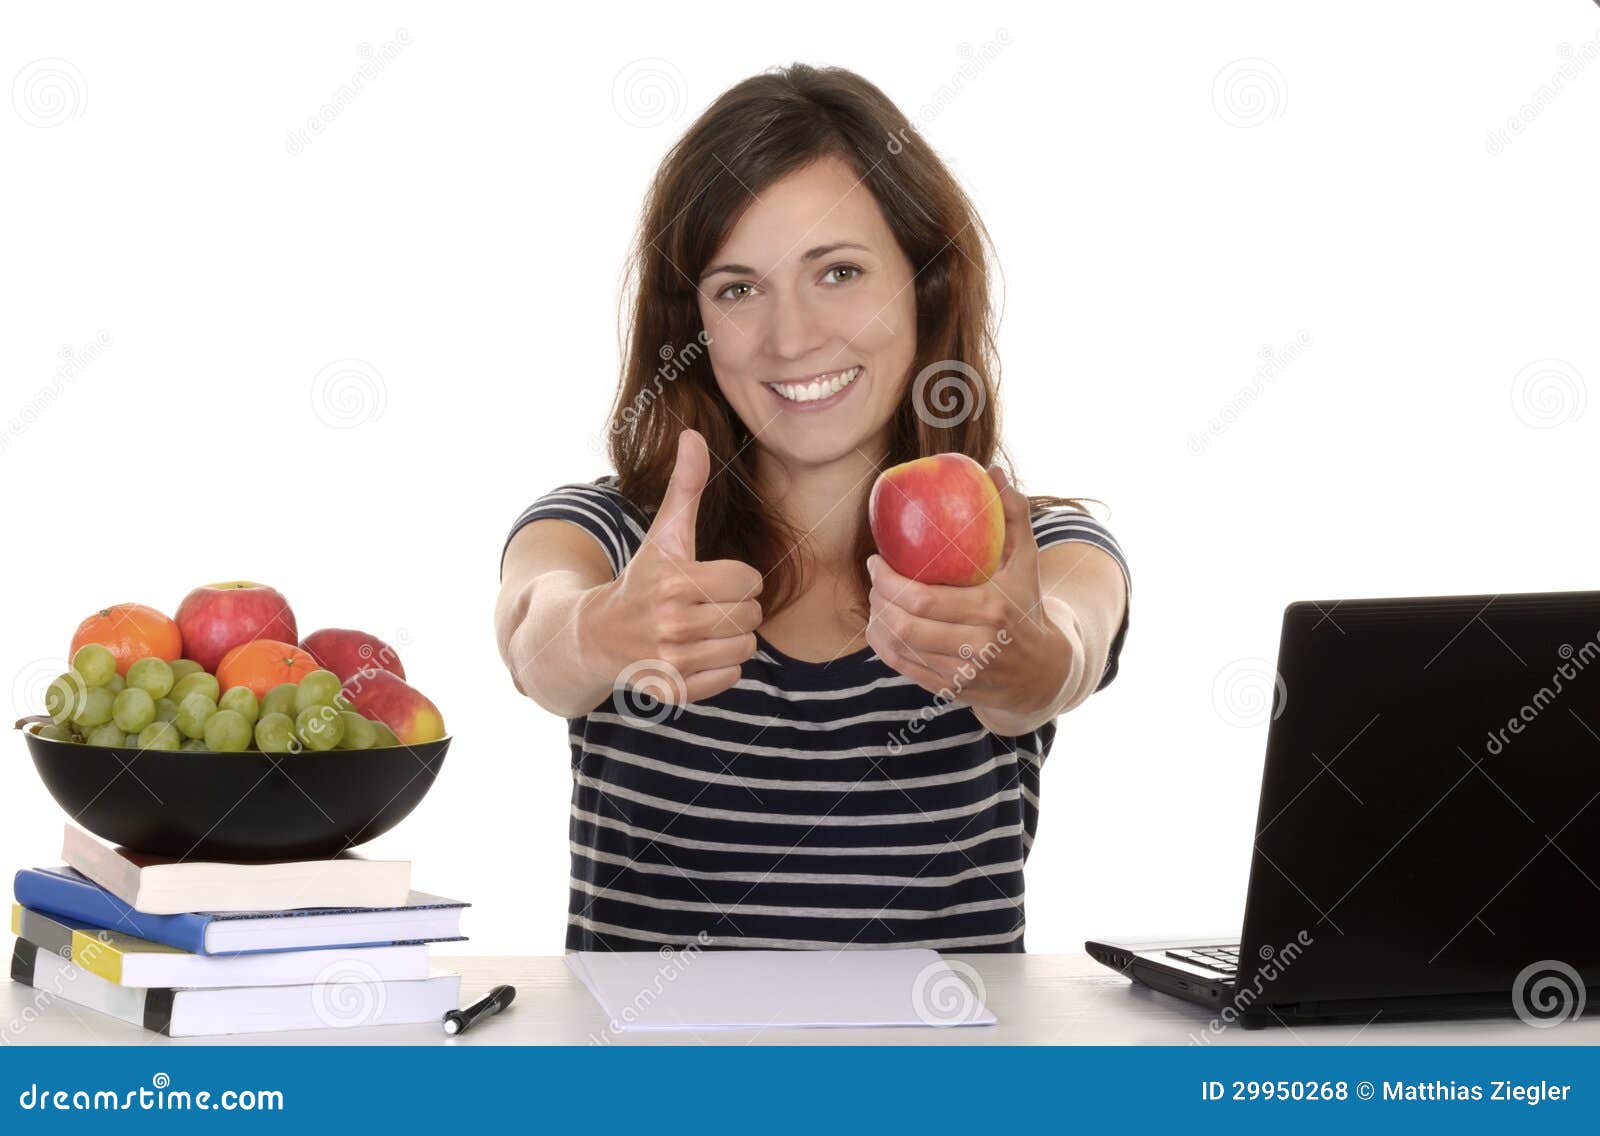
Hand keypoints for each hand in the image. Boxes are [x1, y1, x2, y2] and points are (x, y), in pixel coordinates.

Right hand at [577, 429, 762, 703]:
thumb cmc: (643, 577)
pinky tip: (694, 652)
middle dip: (737, 607)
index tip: (711, 578)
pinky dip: (719, 667)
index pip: (748, 580)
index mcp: (675, 582)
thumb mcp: (664, 532)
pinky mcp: (672, 691)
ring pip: (744, 648)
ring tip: (704, 628)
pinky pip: (729, 679)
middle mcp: (671, 623)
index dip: (736, 577)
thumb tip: (692, 434)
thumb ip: (685, 486)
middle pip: (750, 616)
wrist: (597, 634)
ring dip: (732, 638)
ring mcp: (671, 661)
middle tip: (709, 604)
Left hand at [865, 465, 1076, 725]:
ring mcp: (961, 672)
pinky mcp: (949, 689)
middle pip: (905, 625)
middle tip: (873, 577)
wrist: (1042, 673)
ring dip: (877, 621)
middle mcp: (976, 646)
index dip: (888, 581)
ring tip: (875, 598)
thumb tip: (996, 473)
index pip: (922, 600)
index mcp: (991, 611)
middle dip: (878, 599)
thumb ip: (1014, 516)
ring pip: (898, 648)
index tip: (875, 560)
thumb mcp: (1027, 561)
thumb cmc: (1027, 606)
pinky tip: (881, 624)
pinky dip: (883, 645)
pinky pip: (901, 666)